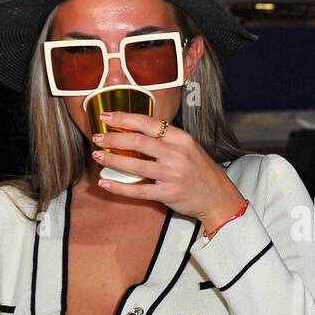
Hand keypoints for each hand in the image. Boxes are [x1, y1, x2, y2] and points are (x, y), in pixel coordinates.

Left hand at [90, 112, 245, 230]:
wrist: (218, 197)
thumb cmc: (200, 171)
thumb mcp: (188, 148)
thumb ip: (166, 140)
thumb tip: (134, 131)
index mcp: (182, 139)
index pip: (148, 123)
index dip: (124, 118)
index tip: (106, 117)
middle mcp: (177, 154)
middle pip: (138, 141)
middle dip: (113, 138)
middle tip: (97, 138)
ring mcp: (172, 175)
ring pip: (135, 165)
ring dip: (112, 159)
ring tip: (97, 156)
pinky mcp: (168, 194)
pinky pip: (138, 190)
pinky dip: (118, 187)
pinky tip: (104, 183)